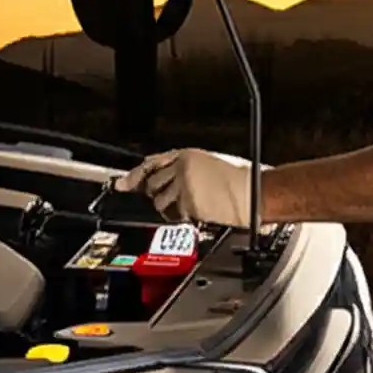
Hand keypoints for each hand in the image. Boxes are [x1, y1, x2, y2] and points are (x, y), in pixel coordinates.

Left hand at [114, 148, 266, 228]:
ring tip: (188, 204)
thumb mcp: (206, 164)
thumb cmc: (236, 180)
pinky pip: (175, 215)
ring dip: (169, 207)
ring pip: (159, 202)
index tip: (121, 183)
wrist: (251, 193)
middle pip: (151, 183)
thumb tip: (159, 176)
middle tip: (172, 197)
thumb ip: (180, 167)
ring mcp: (183, 186)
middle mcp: (181, 168)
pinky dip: (182, 217)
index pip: (151, 163)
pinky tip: (197, 211)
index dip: (134, 174)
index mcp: (186, 155)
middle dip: (156, 193)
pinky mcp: (187, 203)